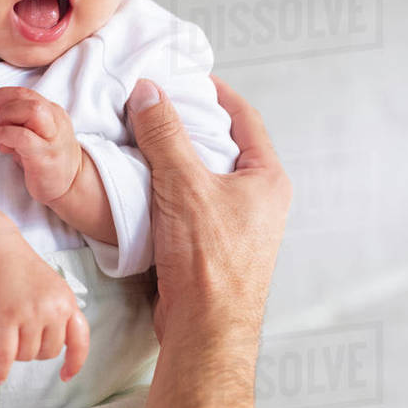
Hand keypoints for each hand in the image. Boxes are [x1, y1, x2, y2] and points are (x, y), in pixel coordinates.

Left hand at [0, 87, 82, 205]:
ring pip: (30, 110)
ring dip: (4, 116)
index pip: (23, 93)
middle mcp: (55, 120)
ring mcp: (53, 138)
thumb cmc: (48, 162)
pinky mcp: (46, 155)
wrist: (71, 187)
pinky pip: (23, 137)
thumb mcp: (34, 137)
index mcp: (52, 112)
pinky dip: (3, 134)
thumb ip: (16, 125)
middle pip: (26, 96)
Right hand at [0, 240, 89, 384]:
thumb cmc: (21, 270)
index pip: (80, 341)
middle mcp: (52, 310)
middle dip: (34, 350)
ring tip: (7, 333)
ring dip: (16, 352)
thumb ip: (59, 314)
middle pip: (48, 353)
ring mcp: (29, 314)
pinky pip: (6, 354)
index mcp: (67, 302)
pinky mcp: (5, 318)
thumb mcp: (53, 289)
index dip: (75, 362)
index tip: (66, 375)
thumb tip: (56, 345)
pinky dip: (0, 369)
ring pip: (27, 355)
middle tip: (20, 334)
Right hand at [126, 76, 290, 391]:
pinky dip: (167, 189)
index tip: (185, 77)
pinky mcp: (213, 248)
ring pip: (204, 177)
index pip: (244, 117)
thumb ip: (164, 134)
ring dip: (175, 159)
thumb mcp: (183, 184)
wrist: (204, 330)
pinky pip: (190, 205)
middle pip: (223, 146)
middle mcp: (259, 201)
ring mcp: (237, 226)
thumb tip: (149, 91)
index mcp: (267, 179)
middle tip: (155, 105)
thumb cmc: (208, 261)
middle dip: (189, 124)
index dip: (215, 92)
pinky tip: (140, 184)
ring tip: (141, 139)